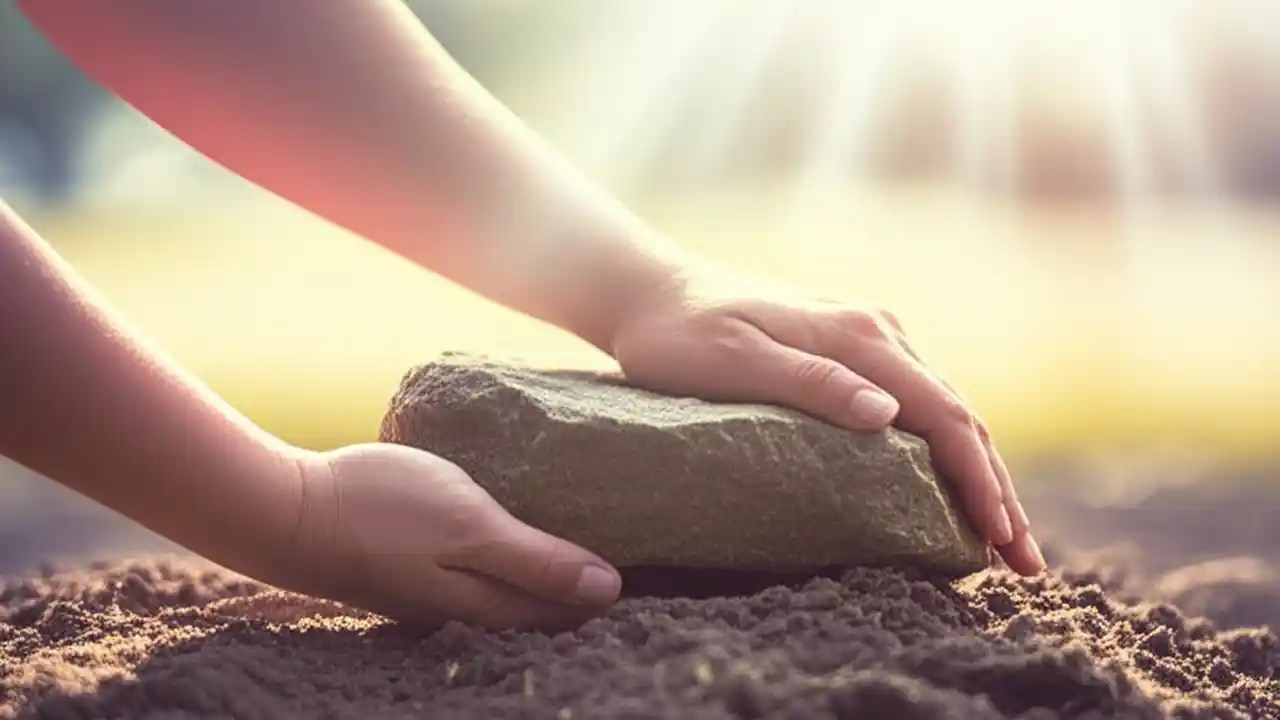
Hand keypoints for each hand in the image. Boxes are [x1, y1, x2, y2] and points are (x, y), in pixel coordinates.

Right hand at [272, 443, 621, 628]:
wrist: (286, 511)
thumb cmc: (382, 511)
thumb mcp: (471, 526)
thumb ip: (536, 560)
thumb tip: (608, 591)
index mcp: (486, 605)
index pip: (564, 612)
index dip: (605, 593)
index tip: (648, 565)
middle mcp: (462, 611)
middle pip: (537, 608)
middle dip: (580, 589)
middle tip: (624, 552)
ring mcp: (432, 593)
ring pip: (505, 592)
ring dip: (542, 574)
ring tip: (578, 543)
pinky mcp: (409, 570)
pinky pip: (474, 574)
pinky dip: (504, 560)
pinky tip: (510, 537)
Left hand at [609, 268, 1043, 575]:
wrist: (652, 290)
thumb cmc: (681, 335)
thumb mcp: (735, 362)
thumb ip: (812, 384)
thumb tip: (890, 416)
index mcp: (859, 337)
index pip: (945, 416)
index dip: (979, 480)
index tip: (1001, 538)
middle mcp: (878, 331)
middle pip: (961, 417)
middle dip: (998, 491)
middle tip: (1026, 563)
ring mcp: (869, 338)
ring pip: (947, 411)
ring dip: (980, 475)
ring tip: (1004, 539)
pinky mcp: (852, 349)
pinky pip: (920, 404)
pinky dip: (948, 451)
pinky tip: (952, 487)